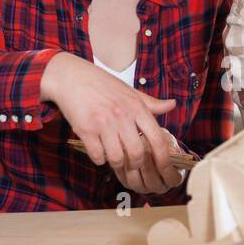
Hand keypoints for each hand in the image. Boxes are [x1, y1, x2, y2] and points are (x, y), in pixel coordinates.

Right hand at [41, 53, 178, 189]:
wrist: (71, 76)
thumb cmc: (102, 84)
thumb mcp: (130, 91)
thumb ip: (151, 103)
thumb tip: (172, 105)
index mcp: (136, 107)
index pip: (157, 139)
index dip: (163, 158)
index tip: (163, 168)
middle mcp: (122, 115)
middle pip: (137, 154)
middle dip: (135, 164)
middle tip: (130, 163)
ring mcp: (103, 123)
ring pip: (116, 158)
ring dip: (116, 162)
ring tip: (113, 155)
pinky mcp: (85, 130)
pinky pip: (97, 156)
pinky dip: (99, 158)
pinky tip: (98, 149)